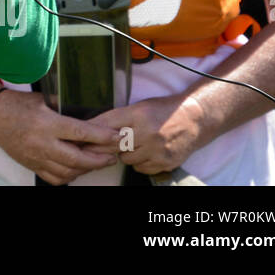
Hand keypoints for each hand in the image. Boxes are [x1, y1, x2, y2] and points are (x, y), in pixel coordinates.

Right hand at [0, 90, 120, 185]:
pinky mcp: (32, 165)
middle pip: (77, 159)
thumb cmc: (17, 105)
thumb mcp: (43, 100)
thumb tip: (89, 114)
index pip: (80, 132)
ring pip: (68, 172)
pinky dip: (69, 176)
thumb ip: (65, 108)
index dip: (102, 136)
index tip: (116, 136)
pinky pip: (55, 178)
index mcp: (47, 123)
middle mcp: (42, 142)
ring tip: (96, 162)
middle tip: (112, 156)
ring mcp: (36, 156)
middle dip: (99, 159)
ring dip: (86, 169)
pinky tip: (76, 169)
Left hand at [86, 94, 205, 177]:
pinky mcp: (166, 162)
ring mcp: (158, 149)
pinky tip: (144, 152)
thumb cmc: (162, 110)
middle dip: (101, 147)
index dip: (91, 132)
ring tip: (132, 144)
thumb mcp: (139, 106)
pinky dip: (139, 162)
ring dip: (124, 154)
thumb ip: (118, 118)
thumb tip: (92, 127)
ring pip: (126, 159)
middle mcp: (148, 132)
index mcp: (138, 114)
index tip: (80, 137)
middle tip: (94, 147)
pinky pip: (141, 168)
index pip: (106, 124)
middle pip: (113, 145)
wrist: (195, 119)